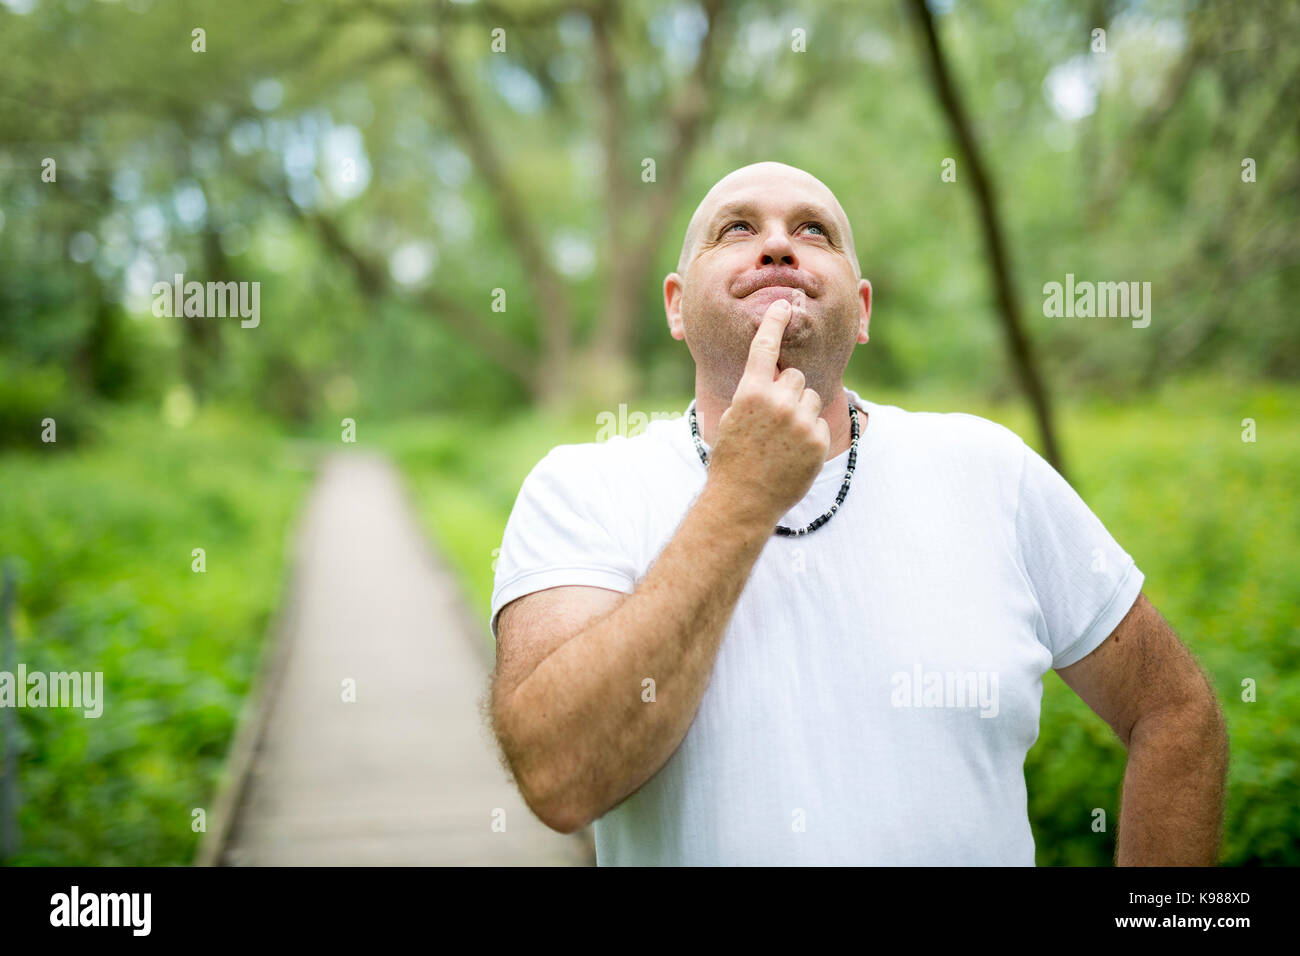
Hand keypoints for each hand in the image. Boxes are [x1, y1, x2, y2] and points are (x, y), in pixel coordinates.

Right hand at [706, 297, 830, 527]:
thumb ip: (754, 393)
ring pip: (810, 398)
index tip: (785, 304)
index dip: (775, 322)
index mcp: (751, 392)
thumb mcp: (733, 419)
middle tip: (773, 418)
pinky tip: (792, 454)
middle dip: (787, 391)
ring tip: (782, 439)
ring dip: (800, 412)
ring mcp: (800, 422)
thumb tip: (775, 374)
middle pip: (795, 376)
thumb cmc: (732, 458)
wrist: (743, 500)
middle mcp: (777, 402)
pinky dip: (809, 436)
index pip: (765, 346)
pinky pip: (818, 423)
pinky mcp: (817, 441)